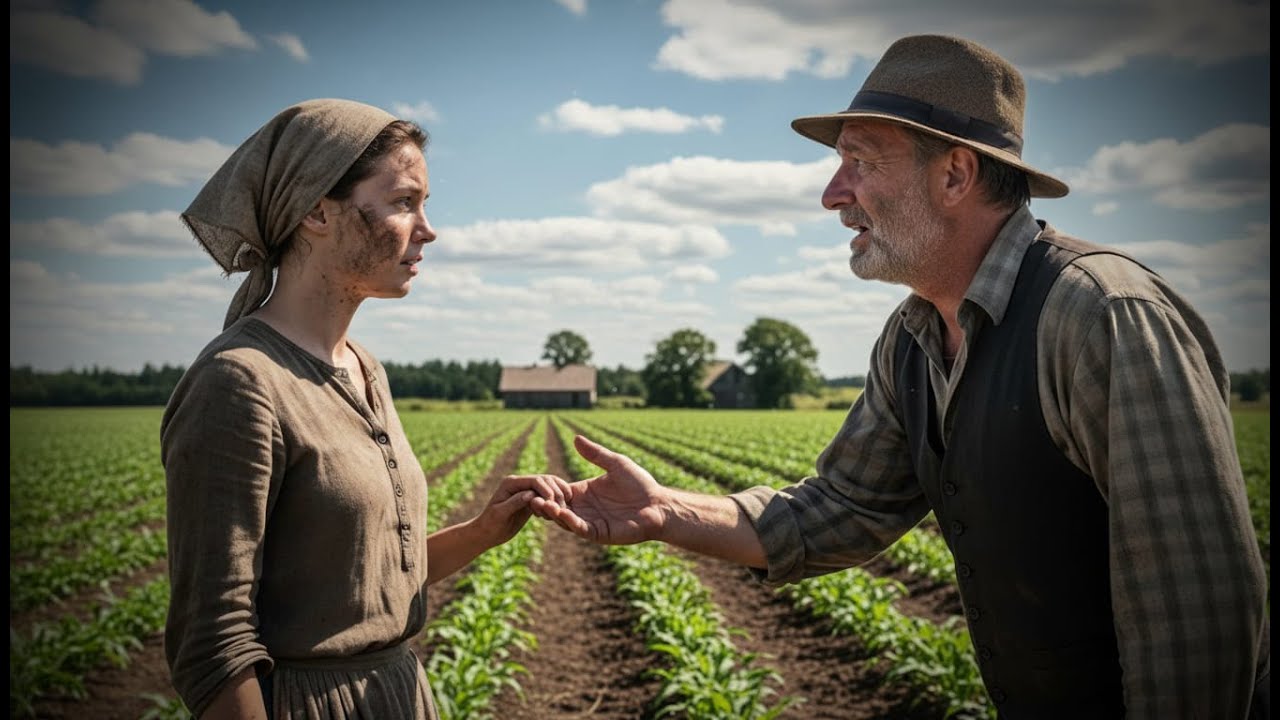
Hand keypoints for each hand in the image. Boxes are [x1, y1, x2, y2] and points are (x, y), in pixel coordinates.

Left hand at [474, 473, 569, 547]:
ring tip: (564, 508)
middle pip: (545, 480)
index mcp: (511, 483)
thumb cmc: (490, 524)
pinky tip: (558, 512)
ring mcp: (525, 490)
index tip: (554, 504)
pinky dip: (554, 502)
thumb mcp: (500, 514)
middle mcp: (519, 483)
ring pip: (548, 487)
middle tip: (563, 507)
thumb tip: (530, 494)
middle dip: (555, 492)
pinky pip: (546, 496)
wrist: (487, 533)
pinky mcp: (530, 499)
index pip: (535, 480)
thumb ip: (514, 502)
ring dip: (557, 495)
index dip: (547, 490)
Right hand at [535, 435, 666, 544]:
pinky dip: (570, 522)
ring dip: (553, 513)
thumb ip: (595, 454)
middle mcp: (585, 508)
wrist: (658, 504)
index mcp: (585, 492)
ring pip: (565, 520)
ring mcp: (591, 522)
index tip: (535, 485)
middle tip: (531, 497)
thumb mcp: (615, 464)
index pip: (560, 492)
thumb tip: (576, 437)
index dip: (548, 489)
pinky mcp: (600, 533)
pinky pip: (581, 529)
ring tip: (541, 505)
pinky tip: (563, 513)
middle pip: (557, 507)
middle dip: (544, 504)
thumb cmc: (640, 483)